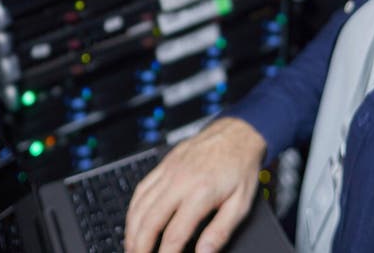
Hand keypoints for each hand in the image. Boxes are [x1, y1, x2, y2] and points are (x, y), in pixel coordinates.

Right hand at [124, 117, 266, 252]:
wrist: (237, 133)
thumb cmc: (240, 167)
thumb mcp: (240, 204)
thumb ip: (220, 232)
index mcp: (201, 193)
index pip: (174, 234)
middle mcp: (180, 181)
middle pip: (149, 221)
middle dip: (140, 246)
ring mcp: (169, 171)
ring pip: (140, 205)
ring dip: (133, 231)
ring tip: (134, 247)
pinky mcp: (164, 165)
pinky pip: (141, 188)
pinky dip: (133, 209)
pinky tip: (134, 221)